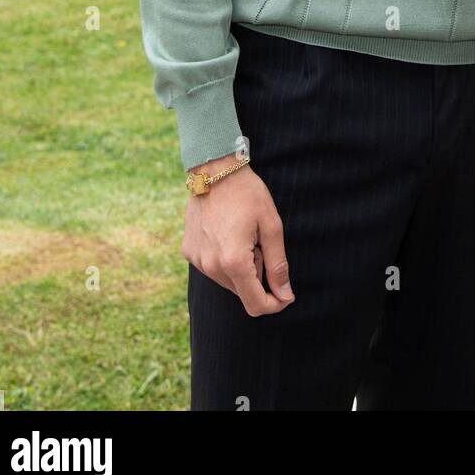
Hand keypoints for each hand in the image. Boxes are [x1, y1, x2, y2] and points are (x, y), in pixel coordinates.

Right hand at [182, 153, 294, 315]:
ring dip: (241, 267)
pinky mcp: (189, 252)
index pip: (255, 305)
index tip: (286, 293)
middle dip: (258, 275)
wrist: (214, 169)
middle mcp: (211, 267)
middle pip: (243, 292)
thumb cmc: (247, 194)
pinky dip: (224, 258)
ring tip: (242, 234)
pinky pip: (213, 267)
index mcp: (233, 262)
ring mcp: (197, 260)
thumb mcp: (271, 226)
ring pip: (228, 281)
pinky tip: (227, 232)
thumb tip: (285, 296)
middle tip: (260, 243)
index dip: (275, 304)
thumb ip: (278, 265)